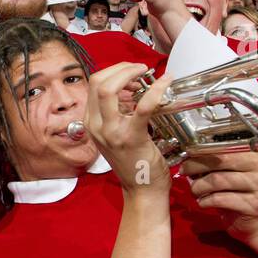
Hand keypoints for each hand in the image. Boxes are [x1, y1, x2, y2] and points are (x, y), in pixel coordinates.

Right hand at [82, 62, 172, 197]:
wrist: (141, 189)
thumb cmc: (134, 161)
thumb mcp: (115, 133)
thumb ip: (116, 110)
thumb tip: (129, 86)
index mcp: (91, 122)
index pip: (94, 84)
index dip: (114, 72)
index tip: (131, 73)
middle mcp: (96, 126)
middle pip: (98, 81)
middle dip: (121, 68)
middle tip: (140, 68)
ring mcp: (111, 132)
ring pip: (109, 89)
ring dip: (130, 73)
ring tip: (147, 73)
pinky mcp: (131, 137)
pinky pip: (143, 106)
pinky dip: (156, 90)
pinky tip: (166, 82)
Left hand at [179, 151, 257, 239]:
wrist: (249, 221)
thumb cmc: (234, 193)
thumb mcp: (226, 173)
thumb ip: (214, 162)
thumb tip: (189, 155)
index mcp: (256, 154)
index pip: (225, 146)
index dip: (203, 150)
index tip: (188, 155)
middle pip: (220, 160)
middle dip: (196, 165)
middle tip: (184, 171)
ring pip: (218, 180)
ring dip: (199, 186)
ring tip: (195, 190)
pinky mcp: (255, 205)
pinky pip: (220, 199)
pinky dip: (205, 200)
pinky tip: (203, 202)